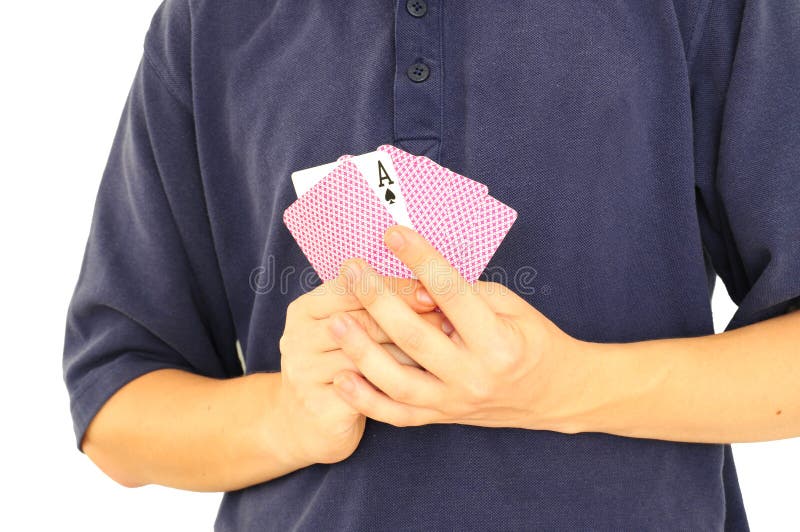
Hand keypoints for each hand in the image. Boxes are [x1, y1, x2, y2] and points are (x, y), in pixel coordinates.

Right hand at [277, 270, 445, 464]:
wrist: (304, 423)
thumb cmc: (337, 362)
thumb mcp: (346, 326)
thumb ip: (374, 304)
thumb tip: (429, 288)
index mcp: (305, 309)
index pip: (352, 287)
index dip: (393, 287)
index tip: (431, 291)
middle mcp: (298, 338)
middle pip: (361, 319)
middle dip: (408, 318)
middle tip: (447, 320)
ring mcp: (306, 374)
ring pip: (367, 357)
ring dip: (409, 352)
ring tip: (443, 348)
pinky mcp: (320, 407)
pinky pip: (368, 394)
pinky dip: (398, 384)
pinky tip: (425, 380)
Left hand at [327, 225, 587, 432]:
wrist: (553, 395)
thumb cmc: (531, 340)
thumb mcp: (512, 307)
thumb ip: (466, 294)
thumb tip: (417, 276)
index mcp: (499, 342)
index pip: (452, 294)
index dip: (421, 260)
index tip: (393, 234)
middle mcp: (475, 376)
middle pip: (415, 337)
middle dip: (378, 300)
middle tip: (352, 270)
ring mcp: (456, 402)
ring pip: (399, 382)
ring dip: (362, 352)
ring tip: (335, 322)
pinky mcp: (443, 417)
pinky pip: (398, 415)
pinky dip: (366, 400)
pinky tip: (341, 379)